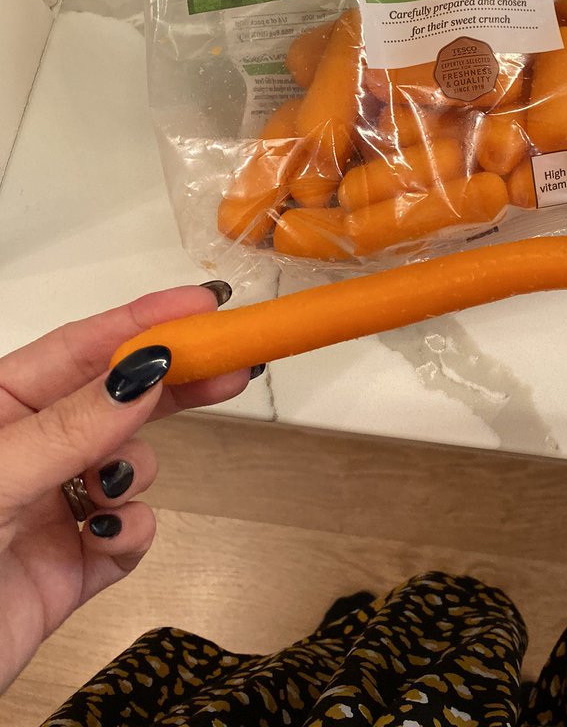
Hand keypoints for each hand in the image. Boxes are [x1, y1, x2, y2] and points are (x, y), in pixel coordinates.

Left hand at [0, 285, 252, 692]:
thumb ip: (69, 427)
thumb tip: (140, 374)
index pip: (80, 349)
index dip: (143, 321)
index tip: (201, 306)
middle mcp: (30, 451)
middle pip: (119, 398)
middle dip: (173, 383)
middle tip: (231, 366)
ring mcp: (54, 507)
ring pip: (131, 463)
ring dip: (135, 471)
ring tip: (112, 489)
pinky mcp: (75, 565)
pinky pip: (131, 531)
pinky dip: (131, 532)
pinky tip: (107, 538)